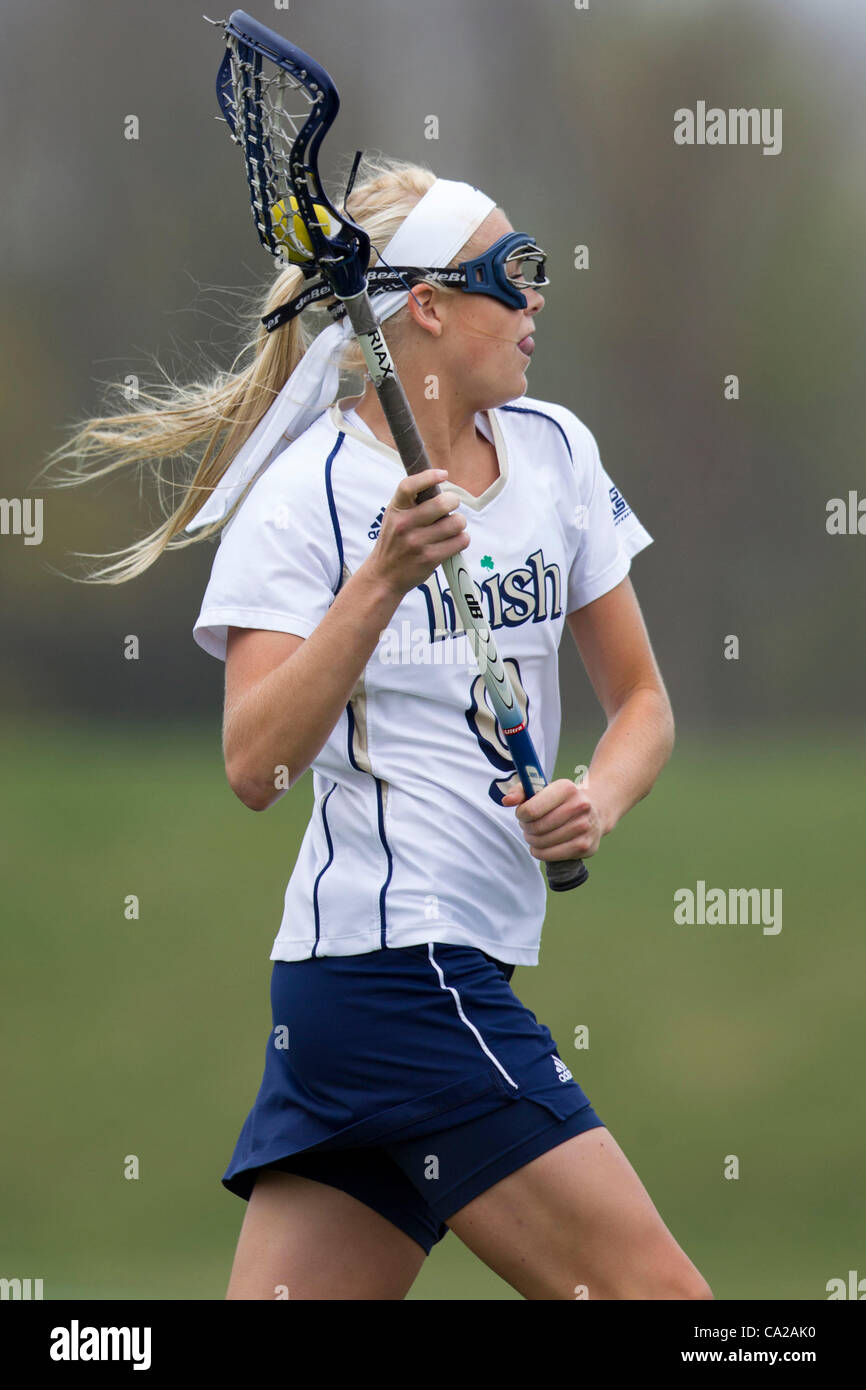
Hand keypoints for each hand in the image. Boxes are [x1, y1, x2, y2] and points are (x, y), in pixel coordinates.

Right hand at [365, 468, 469, 596]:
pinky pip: (460, 541)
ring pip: (456, 522)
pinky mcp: (429, 558)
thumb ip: (411, 502)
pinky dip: (462, 540)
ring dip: (459, 523)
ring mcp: (417, 542)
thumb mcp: (394, 517)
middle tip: (451, 506)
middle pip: (442, 503)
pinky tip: (453, 542)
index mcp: (395, 509)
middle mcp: (404, 524)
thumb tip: (440, 483)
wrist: (384, 576)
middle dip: (453, 502)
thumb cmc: (394, 542)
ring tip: (451, 528)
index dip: (429, 476)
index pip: (409, 486)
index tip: (443, 474)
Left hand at [501, 777, 603, 862]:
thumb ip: (521, 791)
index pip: (531, 809)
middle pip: (537, 827)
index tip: (522, 814)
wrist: (597, 809)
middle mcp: (580, 806)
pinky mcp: (586, 846)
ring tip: (534, 834)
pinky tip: (540, 846)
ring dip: (532, 841)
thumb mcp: (543, 787)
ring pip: (543, 842)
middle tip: (527, 825)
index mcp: (567, 788)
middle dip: (526, 828)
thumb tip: (507, 801)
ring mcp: (585, 827)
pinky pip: (553, 856)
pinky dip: (541, 853)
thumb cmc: (562, 799)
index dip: (521, 814)